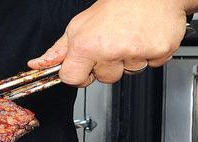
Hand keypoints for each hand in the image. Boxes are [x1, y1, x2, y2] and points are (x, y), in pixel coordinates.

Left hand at [28, 0, 188, 86]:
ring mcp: (136, 53)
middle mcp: (110, 51)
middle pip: (104, 79)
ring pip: (129, 73)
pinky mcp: (160, 52)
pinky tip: (144, 37)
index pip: (72, 79)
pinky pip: (151, 65)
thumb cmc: (117, 4)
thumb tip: (38, 64)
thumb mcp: (79, 25)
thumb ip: (59, 49)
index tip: (84, 65)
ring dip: (129, 60)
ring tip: (129, 37)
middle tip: (112, 43)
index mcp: (86, 45)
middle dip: (107, 65)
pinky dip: (150, 54)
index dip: (77, 73)